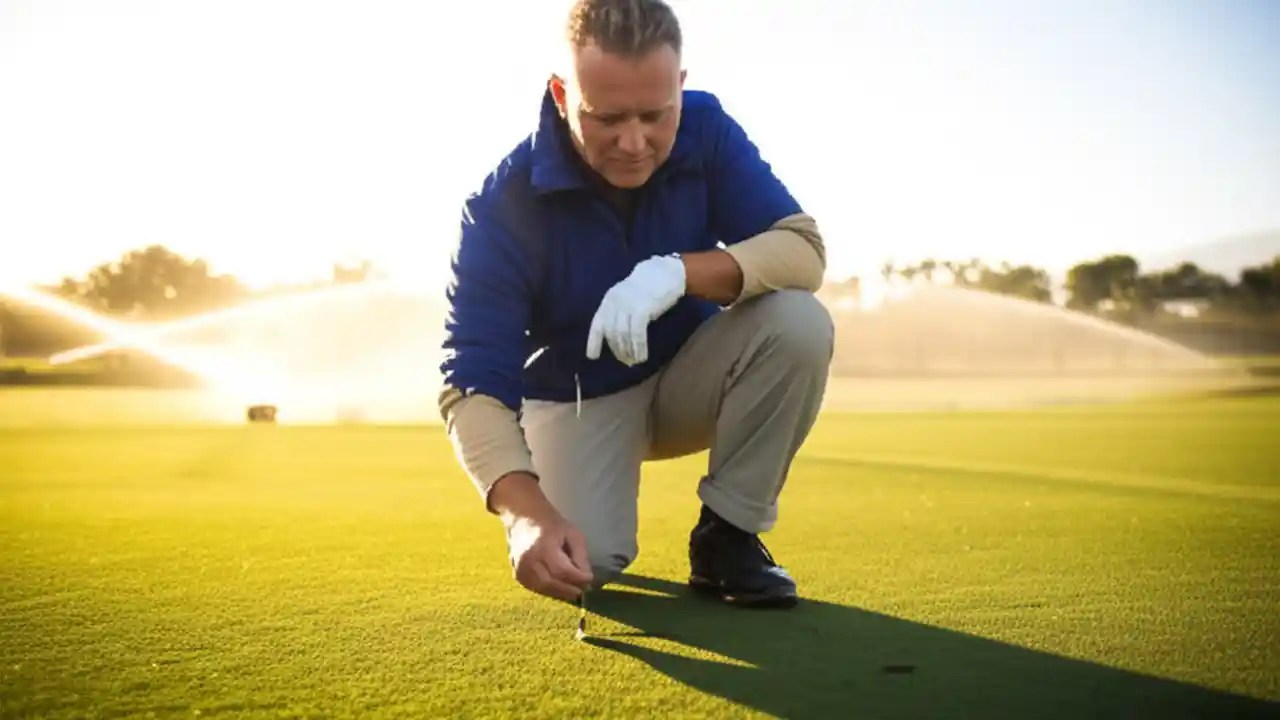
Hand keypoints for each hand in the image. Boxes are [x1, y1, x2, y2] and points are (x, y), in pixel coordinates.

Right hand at [492, 473, 592, 600]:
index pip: (563, 571)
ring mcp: (520, 570)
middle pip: (552, 583)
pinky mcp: (517, 575)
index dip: (578, 578)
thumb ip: (580, 556)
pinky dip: (549, 591)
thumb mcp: (572, 534)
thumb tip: (586, 577)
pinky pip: (535, 589)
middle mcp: (529, 561)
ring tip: (573, 590)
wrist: (523, 517)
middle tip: (583, 590)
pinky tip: (559, 588)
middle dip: (570, 589)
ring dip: (560, 593)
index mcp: (544, 548)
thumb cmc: (551, 523)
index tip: (590, 579)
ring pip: (543, 589)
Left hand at [586, 254, 685, 365]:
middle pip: (612, 333)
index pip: (597, 324)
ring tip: (634, 361)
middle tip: (626, 361)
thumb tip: (618, 339)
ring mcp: (627, 305)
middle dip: (617, 350)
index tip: (592, 356)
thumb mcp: (628, 298)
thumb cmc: (649, 287)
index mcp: (609, 300)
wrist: (667, 272)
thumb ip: (620, 313)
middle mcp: (615, 303)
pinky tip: (642, 357)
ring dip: (628, 351)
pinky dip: (639, 348)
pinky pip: (637, 334)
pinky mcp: (641, 309)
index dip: (593, 341)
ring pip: (623, 335)